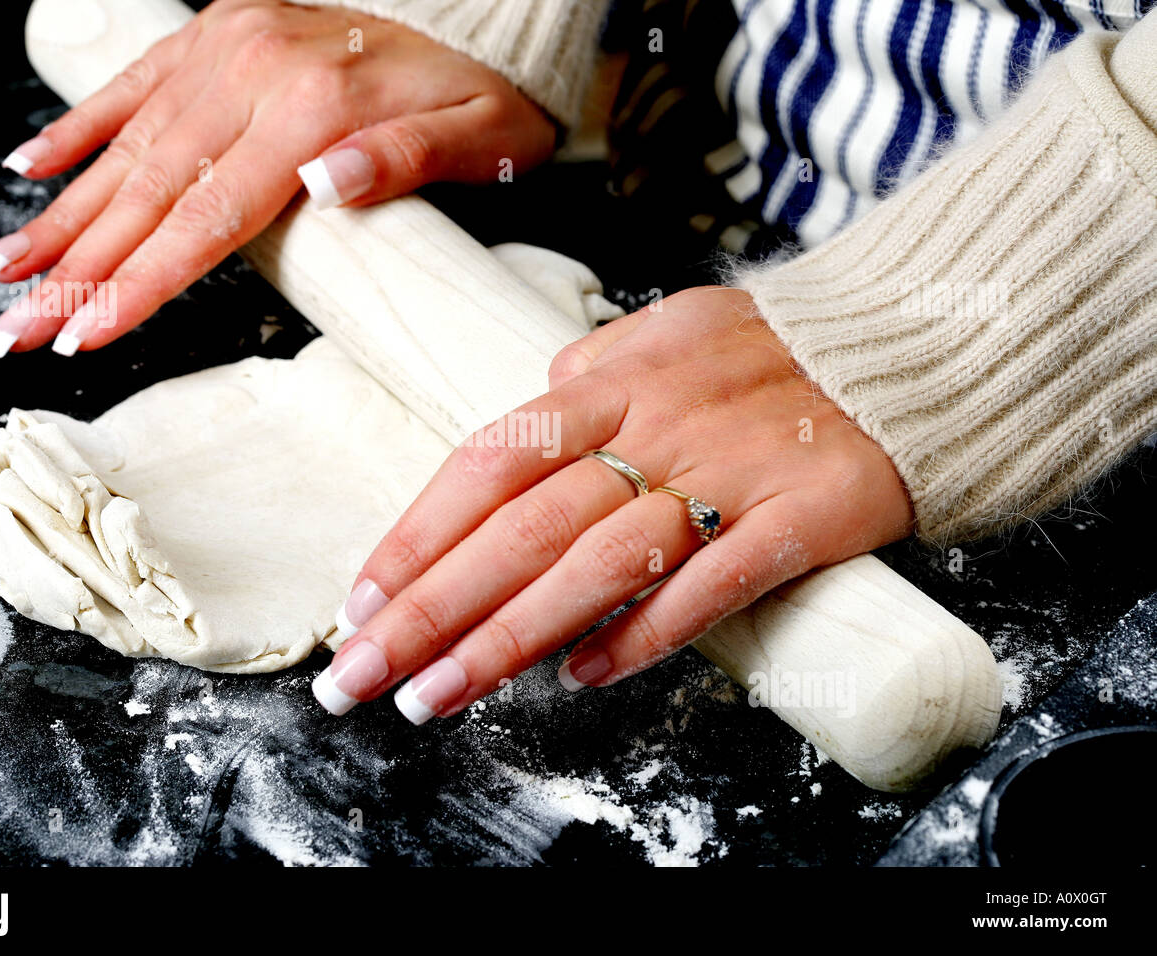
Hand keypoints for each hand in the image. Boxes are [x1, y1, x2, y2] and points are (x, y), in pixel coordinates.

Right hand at [0, 0, 554, 356]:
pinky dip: (79, 128)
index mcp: (313, 109)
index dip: (142, 282)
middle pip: (148, 192)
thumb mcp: (477, 138)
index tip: (87, 333)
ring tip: (3, 270)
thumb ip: (406, 161)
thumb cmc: (480, 94)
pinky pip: (135, 83)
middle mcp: (254, 72)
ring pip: (127, 146)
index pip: (209, 218)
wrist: (477, 17)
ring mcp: (228, 47)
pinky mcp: (219, 35)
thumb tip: (328, 186)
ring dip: (59, 213)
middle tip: (16, 330)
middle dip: (75, 269)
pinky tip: (29, 167)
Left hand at [312, 287, 914, 722]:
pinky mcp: (799, 517)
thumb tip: (521, 440)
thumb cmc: (768, 349)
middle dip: (431, 609)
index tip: (360, 600)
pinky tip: (585, 675)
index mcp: (609, 379)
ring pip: (598, 564)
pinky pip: (712, 582)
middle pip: (522, 527)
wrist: (907, 341)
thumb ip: (582, 378)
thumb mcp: (658, 334)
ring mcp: (728, 471)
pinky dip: (645, 630)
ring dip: (511, 638)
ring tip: (439, 697)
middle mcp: (655, 424)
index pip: (488, 462)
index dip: (417, 534)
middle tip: (361, 676)